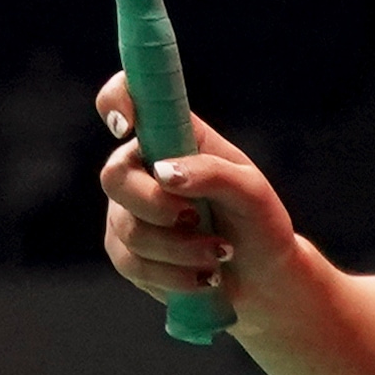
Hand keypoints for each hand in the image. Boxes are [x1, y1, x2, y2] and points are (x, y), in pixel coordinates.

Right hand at [96, 74, 293, 328]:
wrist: (260, 276)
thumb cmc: (259, 223)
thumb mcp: (251, 191)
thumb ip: (212, 174)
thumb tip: (163, 172)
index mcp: (172, 135)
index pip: (129, 97)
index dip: (116, 100)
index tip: (126, 127)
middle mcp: (142, 166)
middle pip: (114, 176)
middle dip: (156, 206)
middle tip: (194, 219)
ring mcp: (128, 209)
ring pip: (127, 228)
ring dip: (178, 250)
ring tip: (217, 255)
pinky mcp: (125, 249)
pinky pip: (130, 262)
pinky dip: (171, 274)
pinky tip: (201, 276)